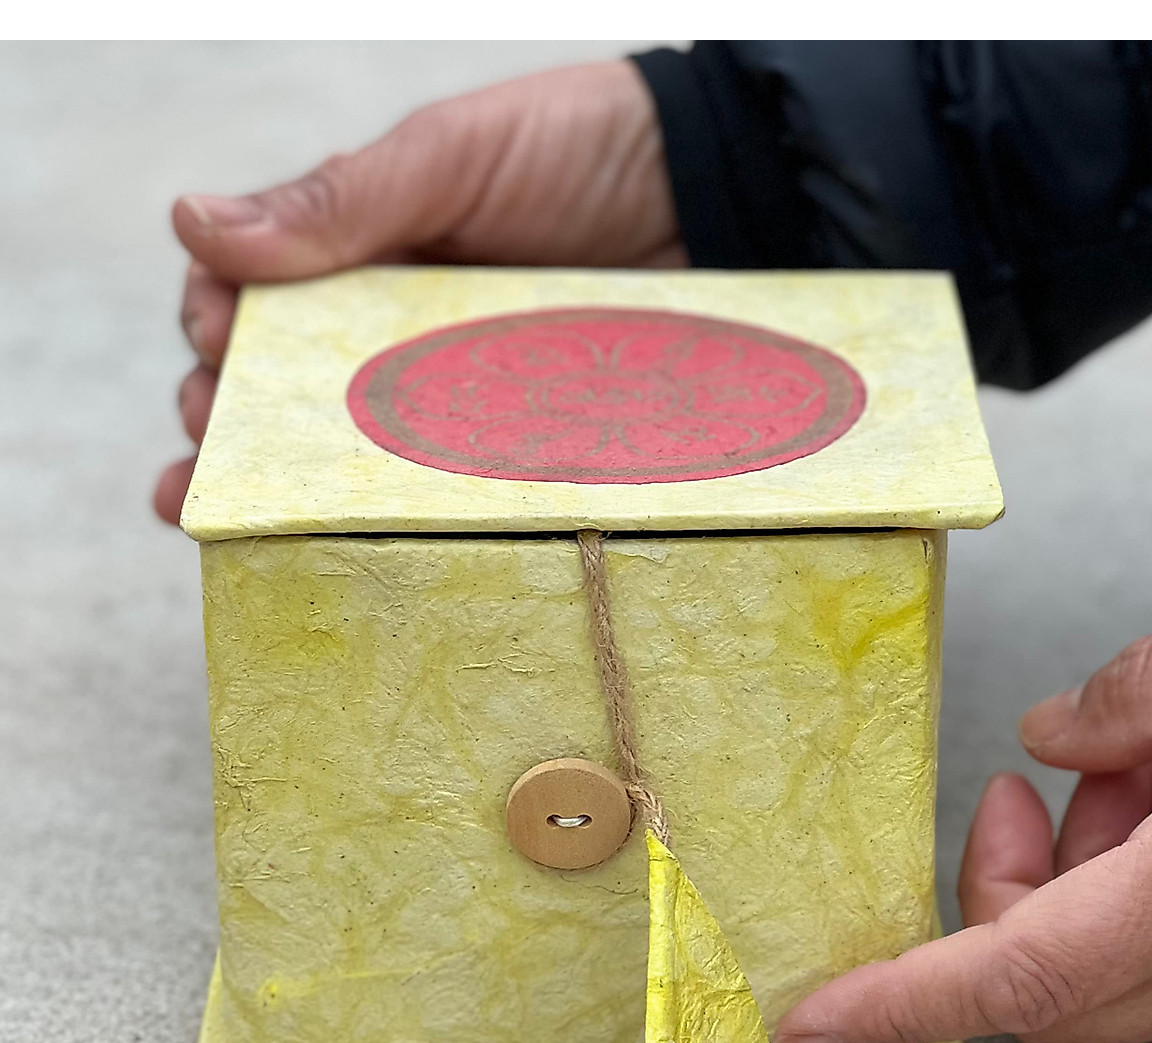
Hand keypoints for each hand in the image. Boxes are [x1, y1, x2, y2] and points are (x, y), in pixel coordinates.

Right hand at [154, 60, 680, 523]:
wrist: (711, 190)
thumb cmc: (578, 147)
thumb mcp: (455, 157)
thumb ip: (344, 200)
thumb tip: (193, 222)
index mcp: (361, 246)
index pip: (253, 293)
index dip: (214, 323)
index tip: (214, 346)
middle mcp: (392, 322)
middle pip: (283, 384)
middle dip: (232, 420)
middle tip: (217, 451)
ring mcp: (447, 384)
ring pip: (348, 442)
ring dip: (283, 482)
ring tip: (238, 514)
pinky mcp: (506, 432)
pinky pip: (439, 476)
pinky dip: (389, 509)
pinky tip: (347, 539)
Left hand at [775, 622, 1151, 1042]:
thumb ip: (1139, 697)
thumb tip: (1053, 732)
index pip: (1019, 973)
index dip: (903, 1002)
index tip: (815, 1024)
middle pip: (1044, 977)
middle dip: (994, 887)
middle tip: (1007, 797)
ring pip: (1102, 961)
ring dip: (1072, 868)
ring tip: (1117, 771)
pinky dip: (1127, 873)